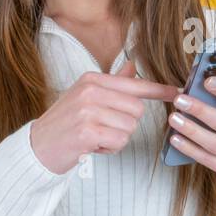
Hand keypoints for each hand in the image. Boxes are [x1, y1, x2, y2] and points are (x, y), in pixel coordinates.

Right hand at [31, 59, 181, 173]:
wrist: (37, 147)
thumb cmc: (65, 123)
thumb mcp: (86, 96)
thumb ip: (112, 83)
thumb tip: (132, 66)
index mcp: (92, 79)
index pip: (135, 84)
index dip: (159, 90)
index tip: (177, 91)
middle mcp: (91, 91)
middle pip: (137, 110)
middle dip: (125, 124)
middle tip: (103, 128)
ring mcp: (88, 111)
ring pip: (129, 128)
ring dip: (116, 138)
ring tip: (95, 137)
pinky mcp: (87, 132)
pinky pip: (119, 142)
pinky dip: (109, 149)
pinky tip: (92, 146)